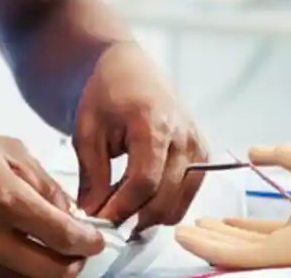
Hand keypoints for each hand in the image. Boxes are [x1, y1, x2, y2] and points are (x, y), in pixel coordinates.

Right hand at [0, 126, 104, 277]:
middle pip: (52, 273)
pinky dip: (16, 273)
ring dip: (46, 270)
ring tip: (48, 249)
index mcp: (7, 200)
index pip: (65, 236)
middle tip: (78, 249)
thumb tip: (67, 208)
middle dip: (74, 263)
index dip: (90, 241)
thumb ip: (44, 181)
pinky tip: (18, 252)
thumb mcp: (6, 149)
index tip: (96, 238)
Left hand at [73, 43, 207, 230]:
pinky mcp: (202, 154)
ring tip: (123, 209)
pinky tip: (142, 199)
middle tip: (107, 221)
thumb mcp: (88, 131)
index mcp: (154, 123)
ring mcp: (197, 146)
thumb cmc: (108, 93)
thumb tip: (91, 214)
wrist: (130, 69)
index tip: (99, 220)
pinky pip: (188, 194)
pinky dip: (166, 205)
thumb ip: (92, 174)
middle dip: (133, 217)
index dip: (121, 208)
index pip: (144, 182)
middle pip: (165, 198)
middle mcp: (184, 136)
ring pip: (179, 203)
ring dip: (150, 216)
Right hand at [176, 146, 290, 269]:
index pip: (259, 230)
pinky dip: (207, 246)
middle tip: (188, 227)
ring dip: (204, 243)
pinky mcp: (276, 257)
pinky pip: (234, 255)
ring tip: (179, 233)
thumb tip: (252, 151)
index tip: (214, 214)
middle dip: (214, 236)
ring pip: (232, 252)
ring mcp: (281, 253)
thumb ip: (279, 155)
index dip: (234, 223)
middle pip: (242, 243)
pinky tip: (186, 236)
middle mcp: (289, 242)